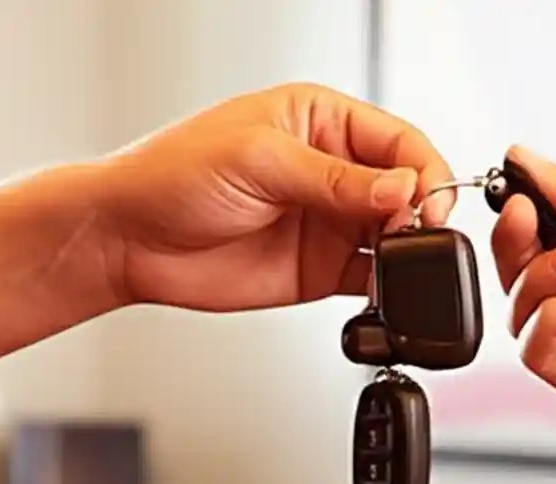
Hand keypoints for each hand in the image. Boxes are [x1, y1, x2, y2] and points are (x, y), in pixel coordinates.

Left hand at [93, 82, 454, 310]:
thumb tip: (401, 189)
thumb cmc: (173, 174)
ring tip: (400, 262)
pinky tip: (387, 290)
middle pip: (407, 188)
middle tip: (413, 232)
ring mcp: (330, 222)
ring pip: (397, 236)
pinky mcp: (322, 270)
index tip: (427, 201)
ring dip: (409, 251)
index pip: (399, 139)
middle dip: (420, 212)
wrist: (128, 240)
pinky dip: (390, 288)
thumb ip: (334, 178)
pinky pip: (374, 279)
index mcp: (321, 120)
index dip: (423, 169)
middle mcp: (333, 169)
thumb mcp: (258, 159)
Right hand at [491, 147, 555, 447]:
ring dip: (542, 282)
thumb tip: (521, 159)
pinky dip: (554, 324)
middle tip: (528, 225)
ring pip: (522, 308)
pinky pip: (536, 350)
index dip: (519, 213)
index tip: (514, 198)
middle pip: (522, 269)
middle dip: (516, 244)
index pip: (542, 227)